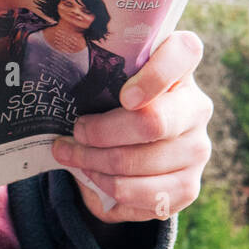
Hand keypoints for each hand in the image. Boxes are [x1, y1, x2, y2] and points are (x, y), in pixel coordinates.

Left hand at [50, 30, 212, 223]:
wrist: (132, 146)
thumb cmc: (113, 99)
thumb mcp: (110, 77)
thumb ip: (98, 69)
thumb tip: (50, 72)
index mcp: (180, 66)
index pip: (185, 52)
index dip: (156, 75)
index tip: (124, 96)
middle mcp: (197, 106)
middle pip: (153, 122)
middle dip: (102, 131)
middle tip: (74, 131)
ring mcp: (198, 148)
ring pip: (140, 162)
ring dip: (95, 161)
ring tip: (69, 153)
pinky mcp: (189, 186)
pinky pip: (145, 195)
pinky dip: (111, 187)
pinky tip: (93, 175)